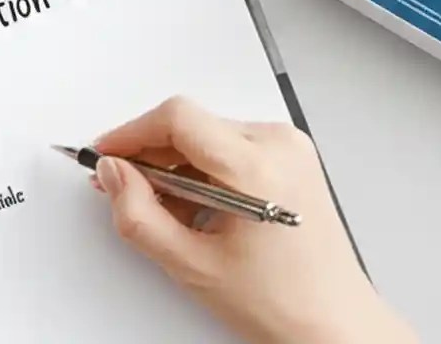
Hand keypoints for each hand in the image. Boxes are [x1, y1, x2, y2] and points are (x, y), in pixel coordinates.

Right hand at [93, 98, 415, 343]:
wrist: (333, 322)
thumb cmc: (282, 301)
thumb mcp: (192, 265)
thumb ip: (140, 215)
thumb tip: (114, 175)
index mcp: (259, 167)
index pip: (178, 119)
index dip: (131, 132)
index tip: (107, 153)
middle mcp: (279, 145)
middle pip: (191, 125)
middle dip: (150, 154)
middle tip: (124, 186)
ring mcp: (290, 149)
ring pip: (208, 135)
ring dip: (176, 165)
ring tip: (168, 211)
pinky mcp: (291, 157)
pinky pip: (231, 146)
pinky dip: (203, 170)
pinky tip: (195, 207)